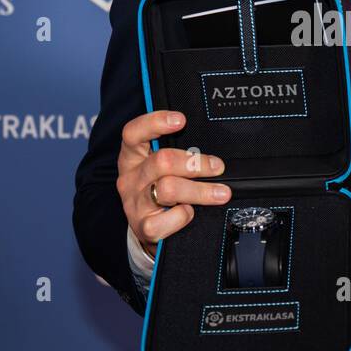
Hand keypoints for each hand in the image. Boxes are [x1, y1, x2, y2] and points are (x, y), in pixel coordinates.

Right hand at [118, 110, 230, 258]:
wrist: (150, 230)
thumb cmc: (161, 191)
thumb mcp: (162, 169)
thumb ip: (177, 155)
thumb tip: (212, 152)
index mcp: (132, 157)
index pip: (133, 133)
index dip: (155, 122)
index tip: (181, 120)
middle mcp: (130, 178)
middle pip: (161, 161)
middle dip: (195, 163)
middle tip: (218, 167)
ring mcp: (135, 203)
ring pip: (168, 189)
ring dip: (200, 190)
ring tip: (221, 193)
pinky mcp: (144, 227)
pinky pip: (168, 219)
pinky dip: (184, 216)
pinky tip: (190, 213)